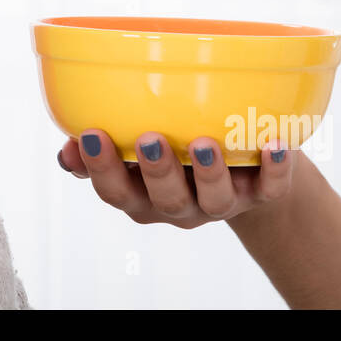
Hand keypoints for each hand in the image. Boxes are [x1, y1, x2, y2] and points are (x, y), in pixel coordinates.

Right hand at [56, 130, 293, 227]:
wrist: (245, 172)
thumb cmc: (178, 150)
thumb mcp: (138, 152)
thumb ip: (100, 150)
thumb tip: (65, 147)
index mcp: (145, 196)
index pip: (117, 192)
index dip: (100, 168)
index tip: (89, 134)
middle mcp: (181, 205)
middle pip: (165, 200)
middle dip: (156, 172)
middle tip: (149, 139)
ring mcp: (222, 202)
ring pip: (214, 200)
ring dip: (209, 173)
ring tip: (203, 144)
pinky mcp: (262, 192)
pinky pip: (271, 189)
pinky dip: (274, 170)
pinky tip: (274, 144)